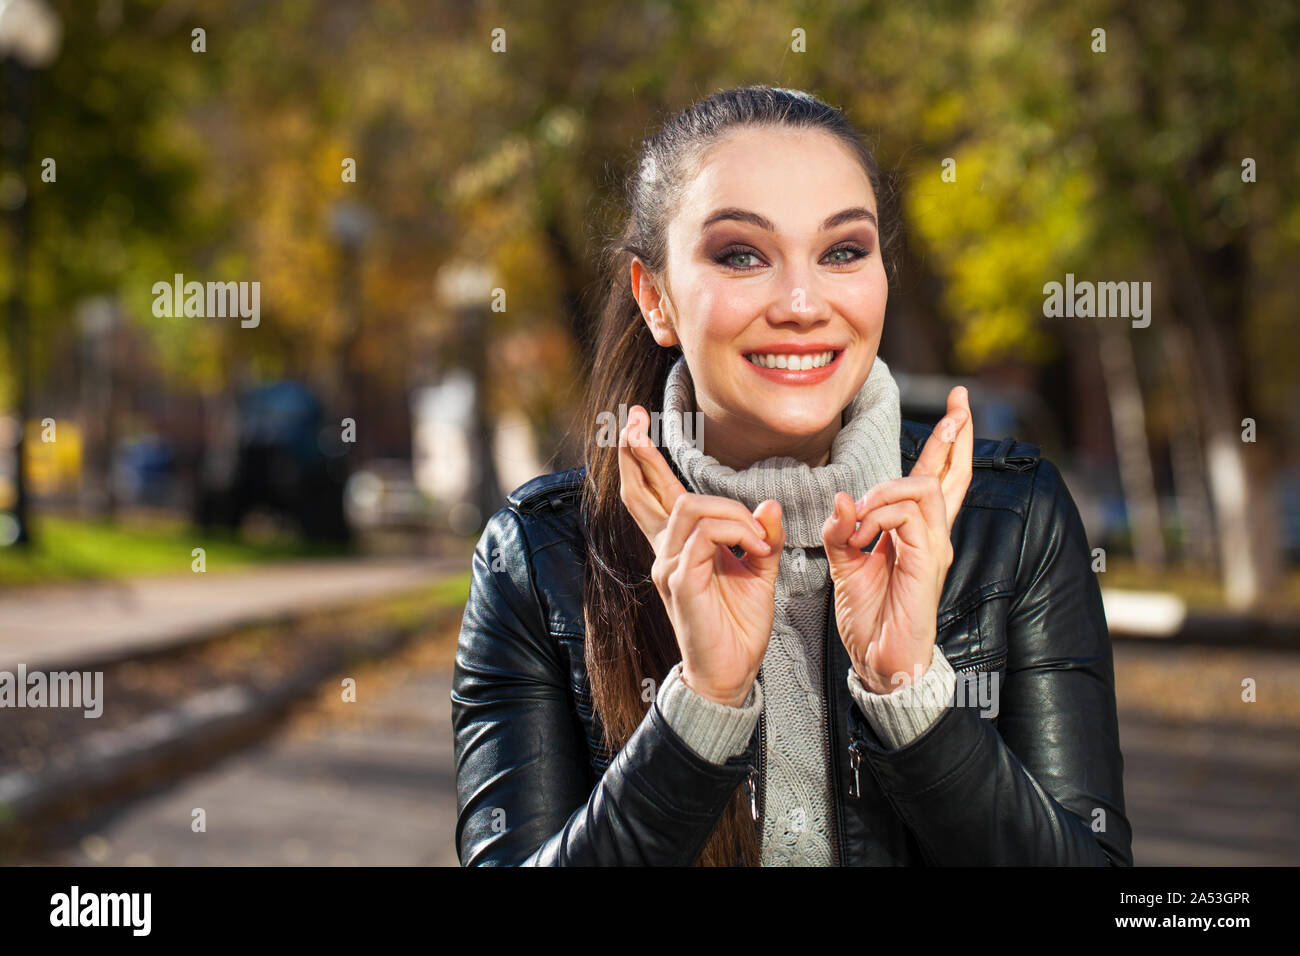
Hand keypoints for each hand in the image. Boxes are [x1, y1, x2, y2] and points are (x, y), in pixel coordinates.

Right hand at [618, 405, 784, 706]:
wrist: (732, 672)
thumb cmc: (739, 624)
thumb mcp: (758, 569)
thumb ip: (761, 535)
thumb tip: (768, 504)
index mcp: (681, 546)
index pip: (654, 495)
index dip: (641, 458)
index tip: (634, 422)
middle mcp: (666, 552)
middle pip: (643, 493)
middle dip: (640, 453)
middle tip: (634, 420)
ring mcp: (668, 566)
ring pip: (691, 508)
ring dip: (733, 514)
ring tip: (758, 540)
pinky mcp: (680, 582)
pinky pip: (706, 536)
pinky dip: (737, 532)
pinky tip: (755, 548)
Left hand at [821, 387, 973, 694]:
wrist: (879, 660)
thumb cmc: (870, 615)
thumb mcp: (846, 563)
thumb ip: (844, 529)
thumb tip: (844, 498)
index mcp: (916, 534)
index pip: (937, 479)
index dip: (948, 444)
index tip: (958, 407)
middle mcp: (933, 537)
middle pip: (950, 476)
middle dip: (954, 436)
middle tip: (960, 404)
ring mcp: (934, 549)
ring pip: (921, 490)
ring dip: (884, 492)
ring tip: (861, 520)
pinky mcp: (927, 564)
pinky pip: (909, 517)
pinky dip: (880, 515)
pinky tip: (862, 536)